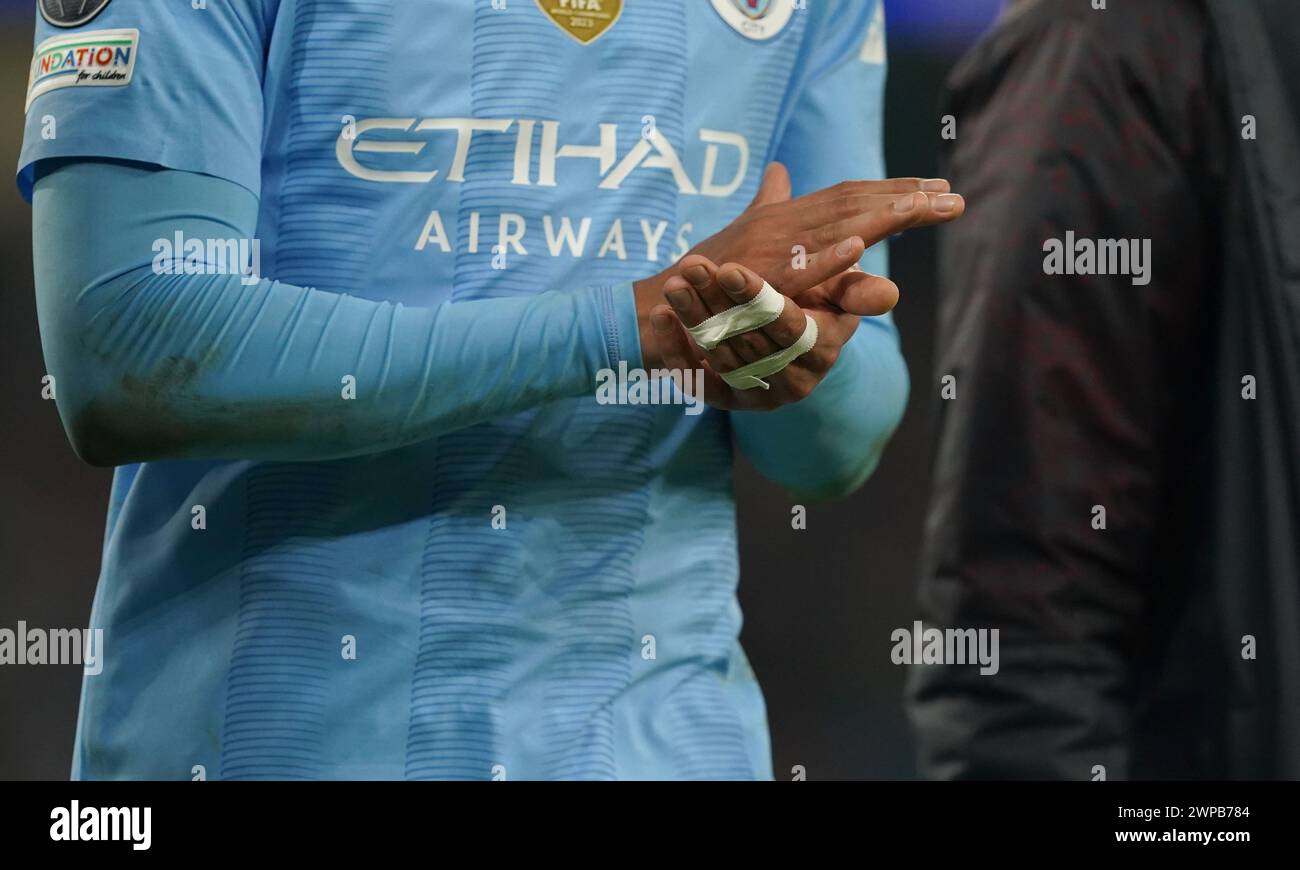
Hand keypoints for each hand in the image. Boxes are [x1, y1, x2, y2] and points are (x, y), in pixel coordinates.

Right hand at [633, 162, 963, 366]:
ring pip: (833, 228)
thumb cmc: (705, 273)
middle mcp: (781, 225)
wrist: (662, 304)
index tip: (936, 190)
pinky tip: (859, 247)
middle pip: (853, 203)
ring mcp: (768, 251)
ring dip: (880, 216)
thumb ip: (768, 205)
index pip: (849, 196)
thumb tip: (781, 172)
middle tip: (953, 199)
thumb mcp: (743, 236)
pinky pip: (794, 269)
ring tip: (925, 208)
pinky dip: (826, 257)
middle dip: (905, 200)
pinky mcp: (753, 280)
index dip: (893, 191)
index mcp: (785, 217)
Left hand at [652, 254, 897, 410]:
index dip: (757, 297)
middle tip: (689, 266)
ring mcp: (759, 394)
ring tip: (673, 281)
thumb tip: (872, 263)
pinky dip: (676, 349)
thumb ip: (851, 282)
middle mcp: (793, 379)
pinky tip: (658, 316)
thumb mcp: (839, 293)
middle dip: (716, 301)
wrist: (792, 352)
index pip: (785, 324)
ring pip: (719, 353)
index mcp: (821, 349)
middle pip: (747, 337)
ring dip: (693, 317)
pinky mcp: (729, 403)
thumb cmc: (819, 308)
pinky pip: (696, 381)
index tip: (730, 268)